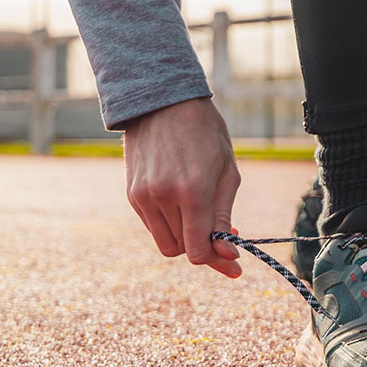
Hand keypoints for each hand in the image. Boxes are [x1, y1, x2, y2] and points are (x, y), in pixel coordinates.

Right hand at [123, 97, 242, 277]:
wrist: (163, 102)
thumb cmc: (206, 134)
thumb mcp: (227, 172)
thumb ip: (224, 216)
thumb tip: (228, 254)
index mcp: (192, 191)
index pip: (198, 249)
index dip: (217, 261)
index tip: (234, 264)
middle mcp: (162, 197)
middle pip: (182, 250)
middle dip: (205, 248)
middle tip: (224, 236)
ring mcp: (142, 197)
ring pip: (165, 242)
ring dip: (187, 238)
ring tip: (205, 217)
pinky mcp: (132, 195)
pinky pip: (153, 227)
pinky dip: (171, 225)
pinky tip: (185, 206)